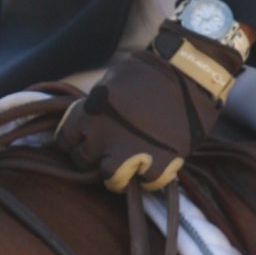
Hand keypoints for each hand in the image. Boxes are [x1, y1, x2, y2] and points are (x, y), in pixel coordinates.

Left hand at [57, 37, 232, 192]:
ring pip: (111, 180)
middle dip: (96, 157)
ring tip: (131, 165)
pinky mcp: (158, 163)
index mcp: (87, 113)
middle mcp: (102, 136)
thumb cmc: (149, 72)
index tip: (86, 140)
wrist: (190, 71)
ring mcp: (129, 152)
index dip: (76, 141)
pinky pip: (147, 182)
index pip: (65, 141)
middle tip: (112, 150)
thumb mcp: (110, 83)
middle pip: (84, 162)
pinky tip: (156, 163)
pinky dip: (151, 176)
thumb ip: (95, 107)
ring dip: (119, 174)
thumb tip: (89, 123)